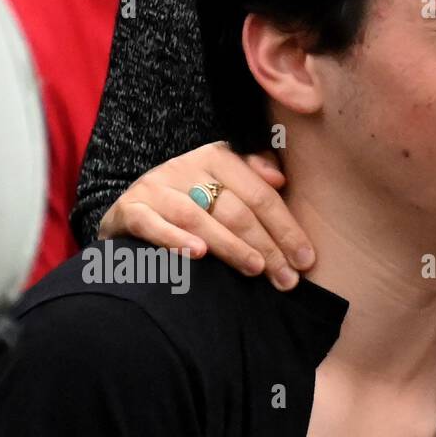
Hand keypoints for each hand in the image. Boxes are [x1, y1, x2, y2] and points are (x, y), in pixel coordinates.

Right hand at [98, 141, 314, 290]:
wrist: (133, 211)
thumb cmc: (193, 203)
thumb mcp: (226, 186)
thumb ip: (255, 179)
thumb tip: (279, 178)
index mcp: (216, 158)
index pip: (260, 194)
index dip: (286, 228)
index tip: (305, 260)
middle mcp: (184, 167)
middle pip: (234, 209)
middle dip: (266, 246)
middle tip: (286, 278)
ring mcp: (155, 188)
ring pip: (198, 217)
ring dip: (230, 246)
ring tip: (255, 270)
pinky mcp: (130, 209)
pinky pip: (151, 225)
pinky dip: (175, 239)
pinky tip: (197, 255)